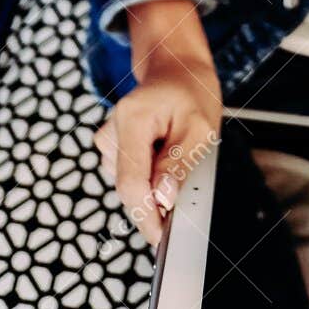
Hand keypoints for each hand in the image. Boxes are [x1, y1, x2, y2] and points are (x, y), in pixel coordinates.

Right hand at [94, 28, 221, 247]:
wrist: (177, 70)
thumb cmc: (191, 93)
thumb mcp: (201, 128)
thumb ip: (180, 164)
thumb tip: (163, 199)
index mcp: (132, 119)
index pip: (131, 183)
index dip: (146, 216)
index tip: (163, 237)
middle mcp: (111, 129)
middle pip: (127, 187)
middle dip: (154, 200)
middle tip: (185, 186)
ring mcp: (108, 138)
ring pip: (128, 183)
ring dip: (152, 184)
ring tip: (176, 154)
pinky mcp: (110, 146)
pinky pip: (128, 174)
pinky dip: (147, 175)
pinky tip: (161, 153)